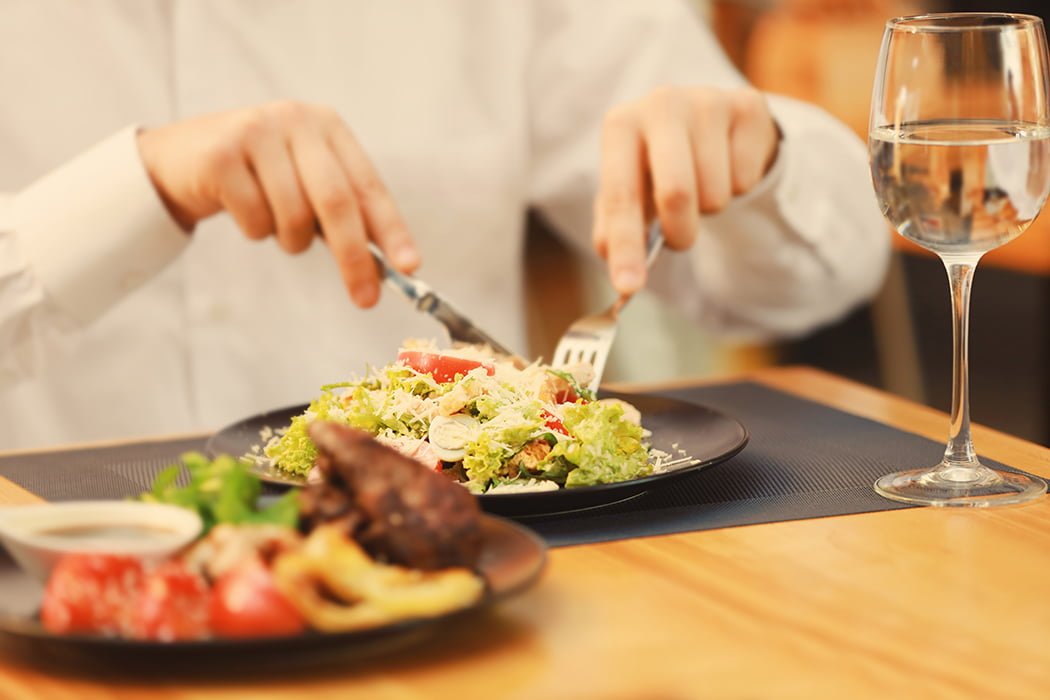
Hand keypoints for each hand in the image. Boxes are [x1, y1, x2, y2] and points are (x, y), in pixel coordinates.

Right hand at [136, 101, 418, 307]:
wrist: (182, 156)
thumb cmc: (260, 176)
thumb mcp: (306, 181)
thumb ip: (343, 212)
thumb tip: (386, 265)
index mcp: (329, 128)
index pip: (369, 185)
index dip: (392, 229)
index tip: (409, 266)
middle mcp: (297, 121)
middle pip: (337, 201)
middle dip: (354, 257)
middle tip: (366, 298)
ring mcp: (257, 132)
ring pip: (293, 217)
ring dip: (291, 241)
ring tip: (276, 225)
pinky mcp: (222, 153)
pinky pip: (255, 220)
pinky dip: (256, 231)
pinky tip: (241, 208)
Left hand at [593, 86, 779, 293]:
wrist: (707, 121)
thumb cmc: (657, 164)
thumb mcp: (630, 191)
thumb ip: (617, 228)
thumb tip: (618, 267)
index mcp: (621, 125)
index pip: (621, 195)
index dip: (626, 246)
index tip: (629, 287)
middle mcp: (662, 104)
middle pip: (677, 193)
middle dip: (680, 233)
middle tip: (679, 240)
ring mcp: (708, 101)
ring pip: (716, 192)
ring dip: (710, 209)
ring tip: (701, 186)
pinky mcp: (748, 106)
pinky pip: (746, 178)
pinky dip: (737, 188)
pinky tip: (727, 166)